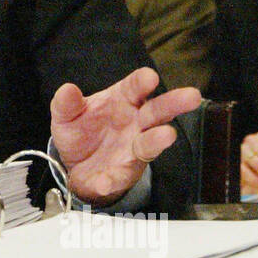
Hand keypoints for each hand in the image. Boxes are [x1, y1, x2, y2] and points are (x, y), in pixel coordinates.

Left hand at [49, 67, 200, 205]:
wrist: (75, 165)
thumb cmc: (81, 132)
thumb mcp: (66, 115)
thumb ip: (66, 103)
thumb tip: (66, 89)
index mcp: (121, 100)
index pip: (135, 87)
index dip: (142, 81)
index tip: (150, 77)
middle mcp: (134, 122)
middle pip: (157, 111)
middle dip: (173, 103)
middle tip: (190, 96)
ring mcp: (133, 148)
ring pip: (150, 143)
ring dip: (158, 139)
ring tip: (166, 135)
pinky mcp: (123, 173)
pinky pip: (119, 176)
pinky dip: (111, 180)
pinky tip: (105, 180)